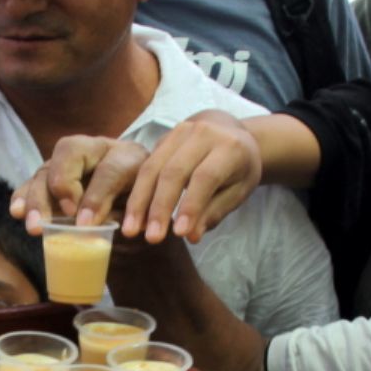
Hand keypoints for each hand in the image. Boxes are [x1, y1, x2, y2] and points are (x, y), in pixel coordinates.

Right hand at [11, 136, 149, 233]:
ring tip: (34, 225)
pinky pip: (34, 180)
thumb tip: (96, 229)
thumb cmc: (146, 204)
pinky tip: (17, 211)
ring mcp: (71, 160)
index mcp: (127, 156)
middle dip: (62, 186)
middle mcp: (96, 149)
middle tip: (60, 217)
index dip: (96, 196)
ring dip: (37, 197)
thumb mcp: (146, 209)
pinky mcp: (53, 174)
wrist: (142, 193)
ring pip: (47, 167)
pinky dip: (24, 195)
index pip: (110, 169)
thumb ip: (128, 216)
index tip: (85, 224)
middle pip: (70, 153)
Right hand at [125, 111, 262, 243]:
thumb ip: (215, 211)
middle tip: (152, 238)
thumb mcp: (239, 191)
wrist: (229, 132)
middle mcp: (203, 133)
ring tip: (131, 230)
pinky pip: (146, 166)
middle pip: (174, 171)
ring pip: (153, 167)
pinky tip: (133, 216)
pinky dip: (137, 193)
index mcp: (230, 147)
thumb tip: (191, 236)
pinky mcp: (163, 137)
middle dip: (160, 207)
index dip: (191, 205)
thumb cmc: (238, 168)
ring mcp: (180, 131)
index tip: (179, 233)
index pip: (206, 177)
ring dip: (140, 201)